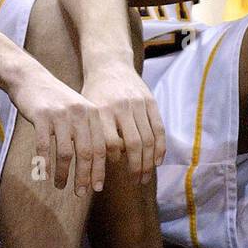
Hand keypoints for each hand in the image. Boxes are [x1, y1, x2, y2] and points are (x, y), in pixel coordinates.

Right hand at [7, 68, 104, 194]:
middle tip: (80, 193)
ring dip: (63, 174)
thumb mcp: (78, 112)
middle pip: (86, 153)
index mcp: (92, 114)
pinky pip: (44, 147)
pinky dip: (45, 164)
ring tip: (60, 186)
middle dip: (84, 177)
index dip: (99, 170)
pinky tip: (44, 175)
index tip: (96, 187)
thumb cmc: (55, 101)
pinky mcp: (41, 116)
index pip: (101, 148)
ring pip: (66, 153)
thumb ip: (88, 132)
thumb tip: (96, 165)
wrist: (30, 78)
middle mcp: (80, 114)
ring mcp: (60, 115)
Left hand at [82, 63, 165, 184]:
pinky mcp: (151, 101)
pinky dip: (160, 148)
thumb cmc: (94, 95)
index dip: (111, 161)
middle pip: (133, 144)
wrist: (109, 65)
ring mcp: (138, 104)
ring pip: (148, 139)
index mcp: (101, 110)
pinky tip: (157, 161)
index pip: (109, 143)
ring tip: (146, 176)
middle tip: (136, 182)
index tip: (110, 171)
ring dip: (149, 162)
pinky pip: (159, 129)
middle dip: (136, 167)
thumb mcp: (87, 111)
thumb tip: (99, 166)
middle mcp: (121, 107)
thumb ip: (94, 135)